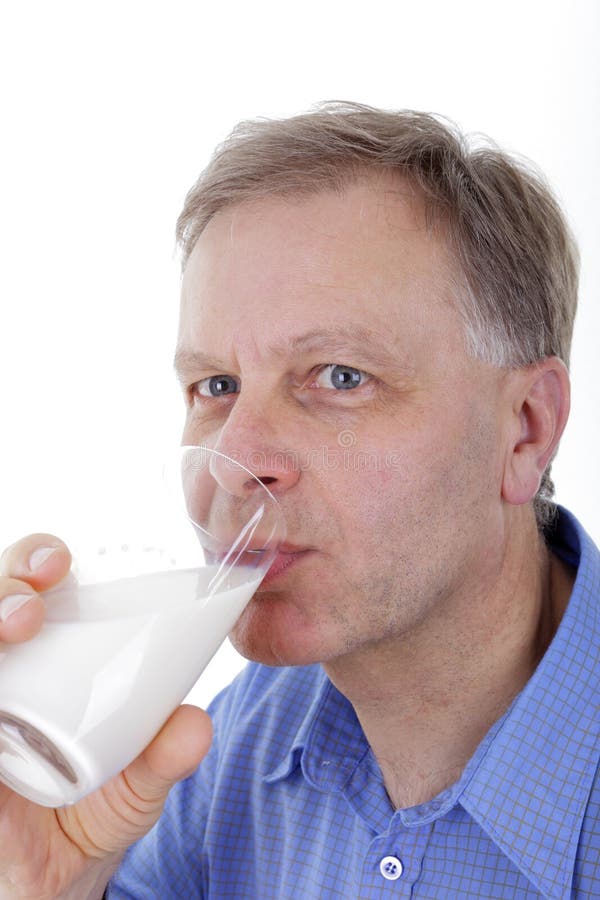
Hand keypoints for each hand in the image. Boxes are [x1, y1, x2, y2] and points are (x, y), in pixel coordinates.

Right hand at [0, 535, 212, 898]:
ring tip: (20, 623)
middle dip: (9, 577)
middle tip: (40, 588)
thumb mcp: (136, 783)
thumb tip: (196, 724)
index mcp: (50, 660)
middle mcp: (7, 673)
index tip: (61, 564)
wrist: (52, 881)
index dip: (36, 561)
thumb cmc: (90, 812)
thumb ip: (165, 754)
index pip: (33, 590)